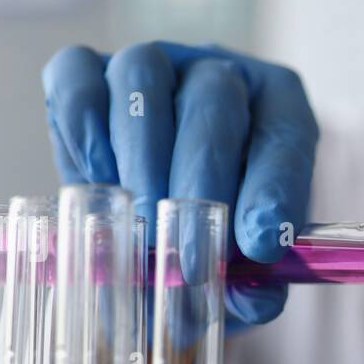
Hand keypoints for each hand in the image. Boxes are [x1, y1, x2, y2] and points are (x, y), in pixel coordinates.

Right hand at [42, 41, 318, 329]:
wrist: (155, 238)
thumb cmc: (212, 244)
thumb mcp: (243, 269)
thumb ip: (256, 285)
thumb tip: (254, 298)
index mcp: (278, 112)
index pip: (285, 135)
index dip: (274, 188)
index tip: (260, 245)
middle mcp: (219, 75)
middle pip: (213, 98)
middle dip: (201, 179)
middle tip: (189, 250)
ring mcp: (152, 65)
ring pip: (142, 77)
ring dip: (142, 157)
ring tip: (144, 225)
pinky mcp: (86, 72)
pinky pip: (77, 76)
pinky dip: (82, 127)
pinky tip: (96, 181)